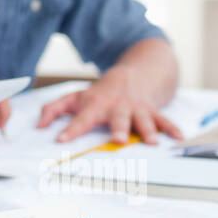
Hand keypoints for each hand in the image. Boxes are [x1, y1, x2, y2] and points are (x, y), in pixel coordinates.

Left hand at [35, 73, 181, 144]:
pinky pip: (164, 119)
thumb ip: (53, 110)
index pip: (81, 119)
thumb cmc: (100, 93)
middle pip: (118, 118)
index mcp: (96, 105)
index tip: (60, 140)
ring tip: (151, 141)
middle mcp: (117, 107)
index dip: (70, 129)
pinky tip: (179, 137)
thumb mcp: (75, 97)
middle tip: (117, 139)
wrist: (132, 76)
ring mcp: (137, 108)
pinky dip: (172, 128)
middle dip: (119, 128)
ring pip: (143, 119)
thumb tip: (39, 126)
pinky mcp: (153, 111)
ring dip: (148, 129)